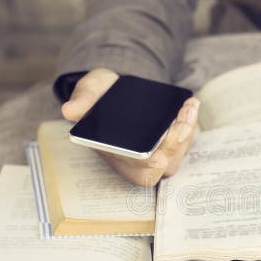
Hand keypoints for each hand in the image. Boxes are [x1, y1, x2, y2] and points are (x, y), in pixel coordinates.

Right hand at [61, 68, 198, 186]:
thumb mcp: (91, 90)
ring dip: (186, 132)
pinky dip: (190, 123)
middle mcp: (137, 161)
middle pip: (164, 167)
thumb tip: (69, 109)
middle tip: (180, 123)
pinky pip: (186, 140)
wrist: (116, 89)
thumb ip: (84, 99)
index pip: (137, 170)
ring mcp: (156, 152)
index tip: (159, 152)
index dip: (150, 163)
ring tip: (186, 108)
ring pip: (178, 155)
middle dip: (176, 146)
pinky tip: (190, 104)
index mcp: (115, 155)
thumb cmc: (102, 95)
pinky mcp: (171, 142)